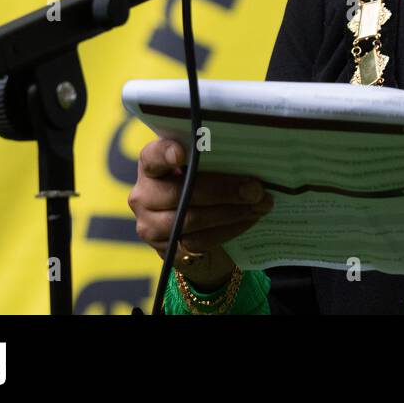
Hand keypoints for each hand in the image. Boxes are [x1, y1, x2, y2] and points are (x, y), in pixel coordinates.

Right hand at [128, 138, 274, 289]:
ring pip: (192, 220)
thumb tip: (253, 159)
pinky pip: (199, 242)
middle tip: (255, 189)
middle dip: (223, 190)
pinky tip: (248, 219)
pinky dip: (229, 229)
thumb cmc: (203, 185)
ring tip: (259, 205)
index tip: (181, 153)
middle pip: (181, 193)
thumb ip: (215, 160)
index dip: (164, 154)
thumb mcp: (204, 167)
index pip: (152, 157)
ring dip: (232, 212)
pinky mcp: (165, 249)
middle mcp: (144, 195)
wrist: (196, 227)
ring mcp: (151, 225)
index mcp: (151, 166)